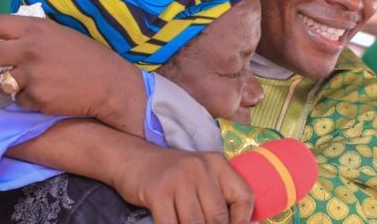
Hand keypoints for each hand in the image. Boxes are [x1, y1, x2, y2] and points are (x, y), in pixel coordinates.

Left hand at [0, 14, 145, 134]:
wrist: (110, 83)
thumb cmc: (89, 58)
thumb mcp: (60, 35)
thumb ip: (34, 35)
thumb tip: (8, 39)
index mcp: (36, 29)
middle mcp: (29, 49)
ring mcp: (31, 75)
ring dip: (5, 85)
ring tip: (24, 84)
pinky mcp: (36, 98)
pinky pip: (20, 100)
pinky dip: (29, 100)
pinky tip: (48, 96)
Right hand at [112, 146, 253, 223]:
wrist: (133, 159)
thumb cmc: (173, 175)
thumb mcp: (200, 176)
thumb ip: (220, 197)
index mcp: (217, 164)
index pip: (244, 197)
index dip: (242, 221)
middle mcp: (200, 168)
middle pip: (218, 217)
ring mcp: (178, 179)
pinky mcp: (157, 191)